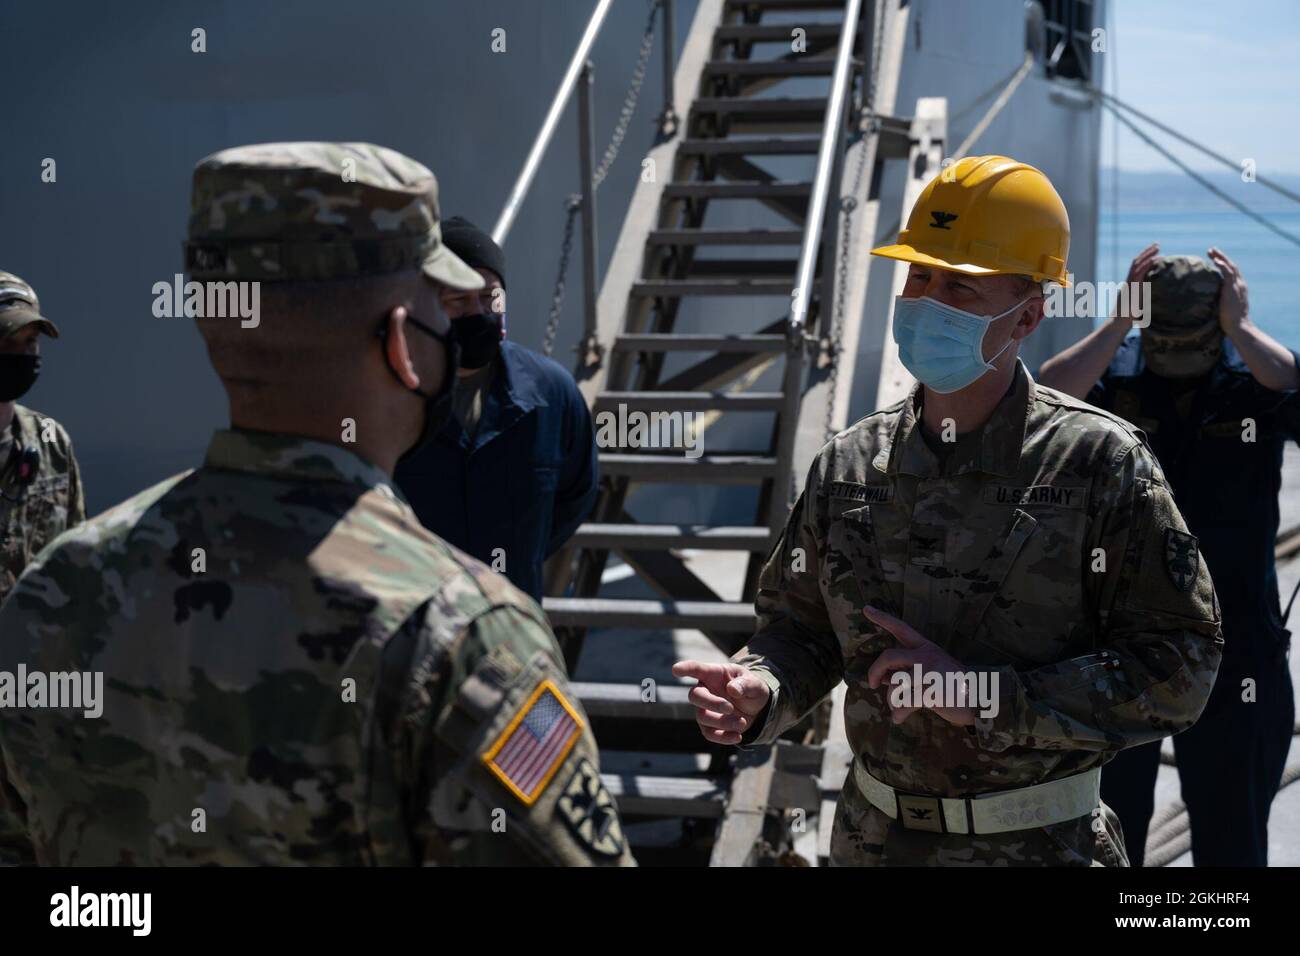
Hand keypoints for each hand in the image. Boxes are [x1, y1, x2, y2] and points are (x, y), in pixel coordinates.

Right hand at [672, 660, 770, 745]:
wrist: (756, 709)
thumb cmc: (751, 689)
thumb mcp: (755, 684)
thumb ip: (746, 685)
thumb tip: (732, 690)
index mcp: (714, 674)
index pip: (696, 669)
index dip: (685, 668)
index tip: (676, 670)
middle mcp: (705, 690)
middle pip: (695, 696)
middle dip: (712, 703)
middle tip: (730, 708)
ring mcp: (704, 709)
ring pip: (702, 717)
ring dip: (723, 722)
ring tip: (743, 722)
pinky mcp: (709, 726)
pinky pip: (709, 734)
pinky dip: (723, 737)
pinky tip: (737, 736)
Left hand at [863, 605, 976, 726]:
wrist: (981, 699)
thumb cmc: (953, 686)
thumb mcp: (931, 671)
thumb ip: (907, 671)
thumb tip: (883, 677)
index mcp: (926, 647)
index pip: (901, 628)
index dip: (883, 618)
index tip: (866, 609)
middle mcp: (926, 656)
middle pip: (888, 656)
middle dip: (874, 671)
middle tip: (872, 684)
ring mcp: (929, 672)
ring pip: (895, 683)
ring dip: (892, 699)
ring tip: (898, 707)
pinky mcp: (931, 691)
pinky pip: (904, 702)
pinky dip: (898, 713)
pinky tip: (898, 718)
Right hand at [1114, 243, 1159, 329]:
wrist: (1118, 323)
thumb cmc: (1127, 319)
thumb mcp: (1136, 306)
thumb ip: (1142, 300)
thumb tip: (1152, 301)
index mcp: (1129, 285)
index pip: (1136, 267)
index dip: (1144, 259)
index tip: (1154, 253)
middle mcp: (1128, 282)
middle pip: (1136, 262)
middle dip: (1147, 252)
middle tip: (1157, 244)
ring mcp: (1129, 284)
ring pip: (1138, 264)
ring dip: (1148, 254)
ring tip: (1158, 247)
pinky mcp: (1132, 287)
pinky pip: (1140, 271)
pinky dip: (1148, 264)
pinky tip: (1157, 259)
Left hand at [1208, 247, 1248, 336]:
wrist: (1238, 326)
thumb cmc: (1229, 322)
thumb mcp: (1224, 308)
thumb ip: (1218, 302)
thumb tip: (1204, 302)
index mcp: (1238, 289)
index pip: (1232, 273)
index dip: (1224, 264)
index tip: (1215, 259)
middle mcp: (1240, 285)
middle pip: (1232, 267)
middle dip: (1222, 257)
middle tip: (1211, 250)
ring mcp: (1237, 286)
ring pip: (1230, 267)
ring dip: (1221, 258)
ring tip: (1211, 251)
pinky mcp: (1233, 289)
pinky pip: (1228, 273)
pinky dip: (1222, 265)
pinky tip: (1215, 261)